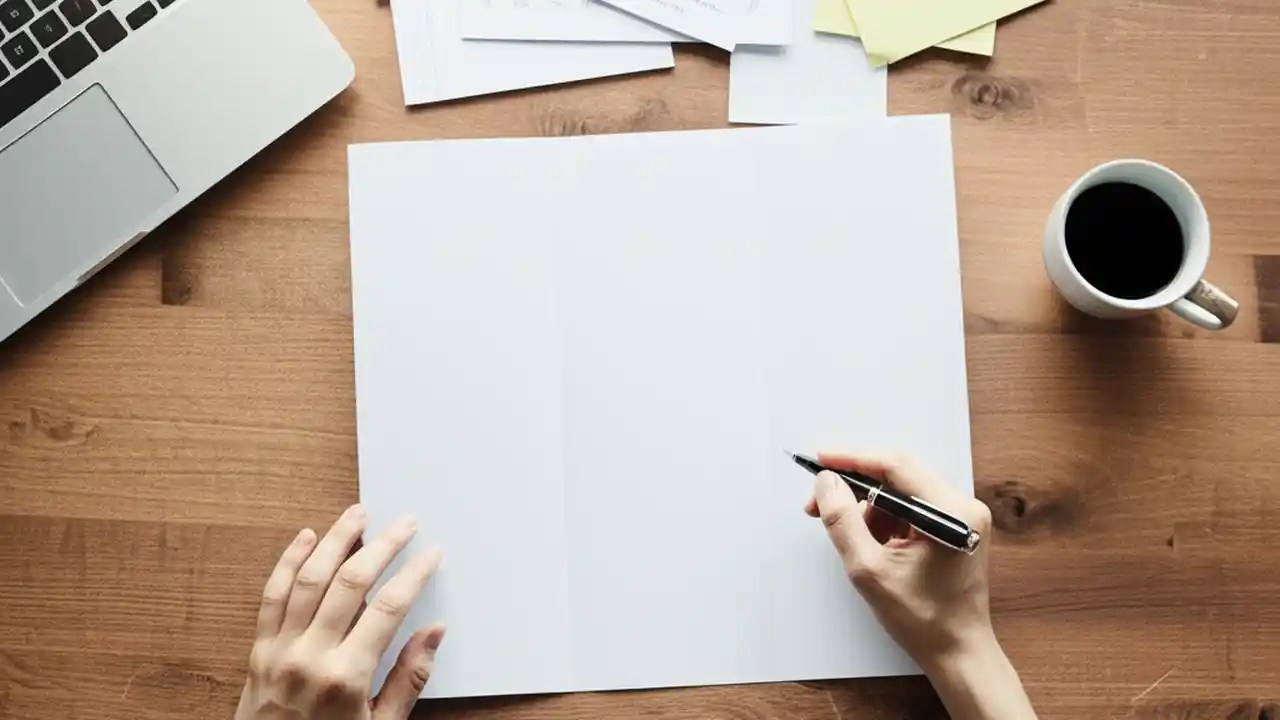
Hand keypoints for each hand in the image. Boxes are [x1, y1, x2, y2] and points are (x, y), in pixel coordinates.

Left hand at [236, 505, 444, 719]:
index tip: (431, 554)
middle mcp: (310, 656)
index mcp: (347, 677)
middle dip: (383, 546)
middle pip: (350, 582)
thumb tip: (434, 633)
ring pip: (309, 578)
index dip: (413, 574)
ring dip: (335, 540)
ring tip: (357, 515)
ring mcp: (280, 650)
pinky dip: (288, 561)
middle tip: (405, 524)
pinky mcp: (258, 650)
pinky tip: (306, 538)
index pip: (388, 607)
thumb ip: (409, 679)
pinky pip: (272, 595)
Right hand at [804, 451, 992, 664]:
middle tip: (820, 503)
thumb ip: (843, 521)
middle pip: (898, 476)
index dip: (853, 459)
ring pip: (901, 493)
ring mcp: (962, 517)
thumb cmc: (923, 619)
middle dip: (856, 488)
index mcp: (951, 512)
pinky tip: (874, 546)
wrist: (957, 652)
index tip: (821, 460)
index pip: (896, 465)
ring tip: (855, 542)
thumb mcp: (869, 569)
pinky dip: (885, 522)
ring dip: (869, 510)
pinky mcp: (954, 527)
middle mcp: (963, 507)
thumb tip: (826, 483)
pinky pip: (911, 509)